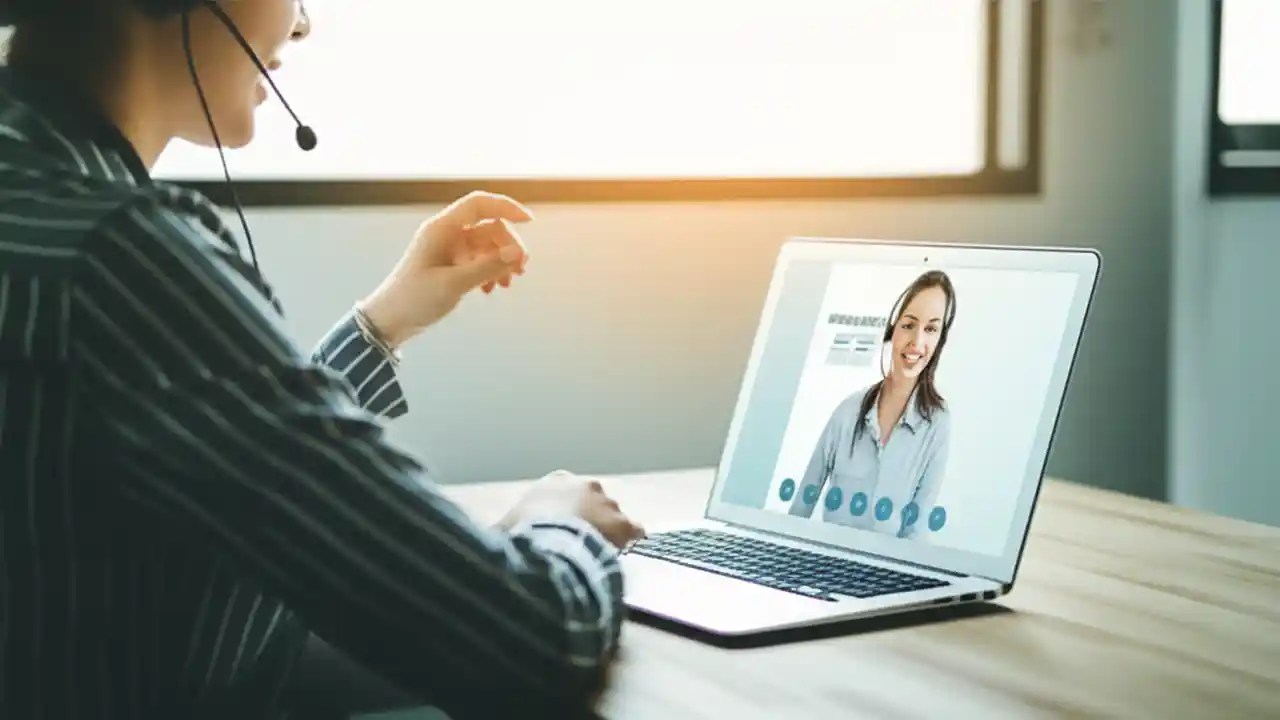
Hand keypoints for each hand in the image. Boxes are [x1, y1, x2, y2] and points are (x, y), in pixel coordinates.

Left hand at [358, 191, 532, 347]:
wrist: (390, 321)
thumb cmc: (413, 299)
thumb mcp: (452, 284)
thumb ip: (486, 267)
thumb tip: (516, 253)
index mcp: (441, 229)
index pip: (479, 204)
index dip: (506, 207)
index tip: (530, 221)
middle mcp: (446, 234)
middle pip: (489, 227)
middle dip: (508, 246)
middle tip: (520, 270)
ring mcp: (449, 249)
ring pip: (487, 246)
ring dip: (501, 262)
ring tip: (507, 284)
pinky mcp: (451, 265)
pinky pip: (479, 260)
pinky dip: (490, 271)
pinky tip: (490, 289)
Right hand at [497, 471, 645, 548]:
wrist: (549, 543)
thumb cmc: (522, 532)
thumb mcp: (505, 528)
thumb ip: (505, 530)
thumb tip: (490, 541)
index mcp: (557, 481)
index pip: (566, 495)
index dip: (564, 515)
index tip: (559, 532)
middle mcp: (586, 486)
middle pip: (592, 505)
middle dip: (588, 523)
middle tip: (578, 548)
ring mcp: (608, 504)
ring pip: (613, 520)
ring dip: (607, 536)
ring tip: (596, 558)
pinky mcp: (625, 524)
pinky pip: (634, 532)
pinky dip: (628, 544)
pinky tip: (617, 558)